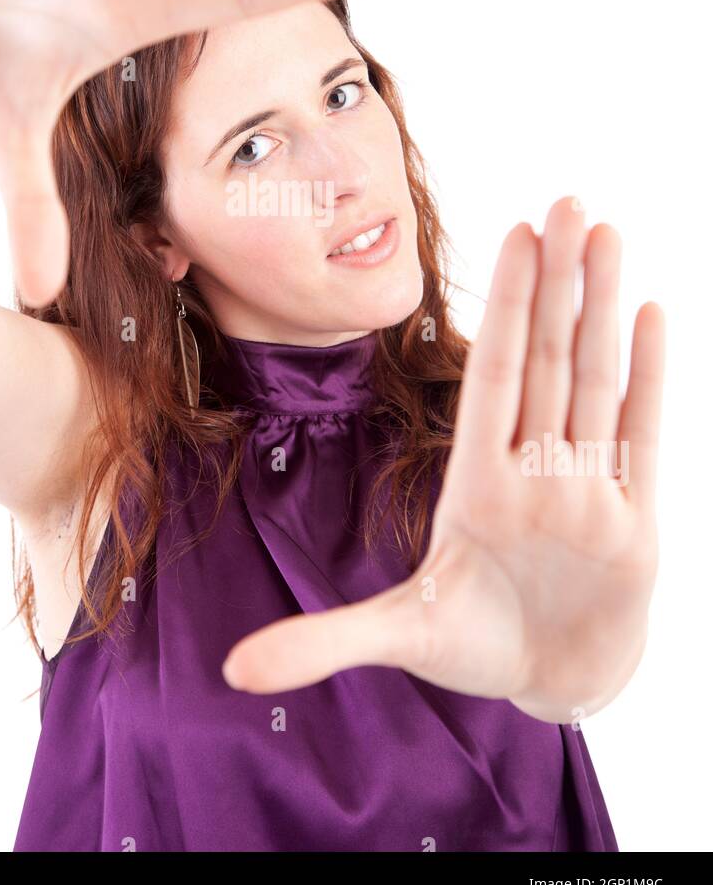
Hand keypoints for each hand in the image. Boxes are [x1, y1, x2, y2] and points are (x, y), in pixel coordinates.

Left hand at [221, 196, 664, 723]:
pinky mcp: (636, 525)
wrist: (548, 684)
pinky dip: (650, 377)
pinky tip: (649, 312)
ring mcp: (587, 492)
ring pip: (597, 381)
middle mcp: (534, 472)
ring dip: (602, 307)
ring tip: (606, 233)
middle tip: (566, 201)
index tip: (511, 234)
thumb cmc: (473, 647)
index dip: (506, 306)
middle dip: (557, 280)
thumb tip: (235, 674)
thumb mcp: (398, 638)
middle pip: (549, 358)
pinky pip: (644, 436)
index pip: (495, 375)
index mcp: (477, 484)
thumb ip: (321, 644)